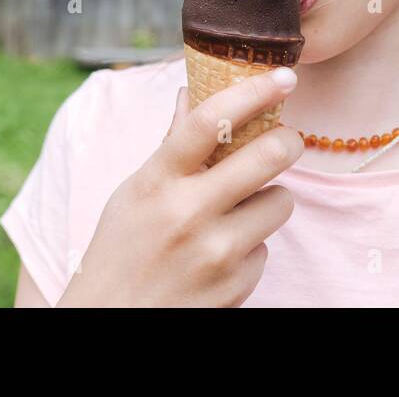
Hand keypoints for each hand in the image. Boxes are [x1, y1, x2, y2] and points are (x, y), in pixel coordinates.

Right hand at [56, 66, 302, 306]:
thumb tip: (191, 91)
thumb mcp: (136, 191)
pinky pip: (267, 248)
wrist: (111, 322)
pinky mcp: (236, 286)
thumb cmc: (120, 250)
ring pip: (280, 202)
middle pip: (268, 157)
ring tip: (236, 212)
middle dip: (287, 142)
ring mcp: (216, 252)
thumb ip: (172, 145)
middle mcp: (188, 213)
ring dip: (267, 201)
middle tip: (285, 141)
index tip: (283, 76)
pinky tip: (219, 256)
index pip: (211, 120)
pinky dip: (251, 247)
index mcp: (158, 180)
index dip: (253, 91)